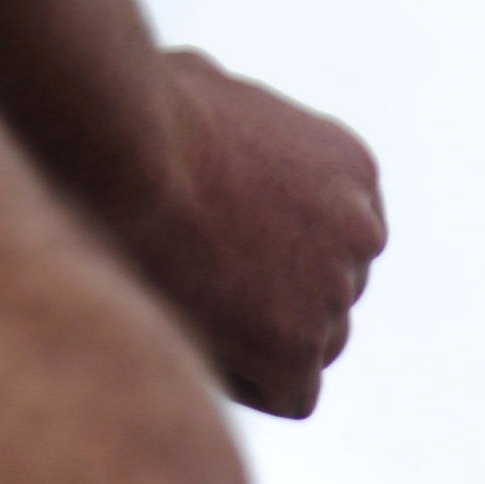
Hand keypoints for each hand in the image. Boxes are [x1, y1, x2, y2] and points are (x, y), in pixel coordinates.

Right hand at [114, 50, 384, 416]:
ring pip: (312, 349)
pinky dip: (249, 382)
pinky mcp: (299, 346)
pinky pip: (291, 395)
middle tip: (199, 288)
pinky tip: (196, 342)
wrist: (124, 152)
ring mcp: (336, 291)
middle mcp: (360, 230)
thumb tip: (204, 112)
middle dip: (272, 301)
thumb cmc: (140, 111)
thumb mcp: (206, 88)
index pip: (335, 239)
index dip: (273, 254)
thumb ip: (231, 125)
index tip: (218, 251)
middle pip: (329, 296)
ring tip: (187, 308)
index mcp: (350, 168)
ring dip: (259, 343)